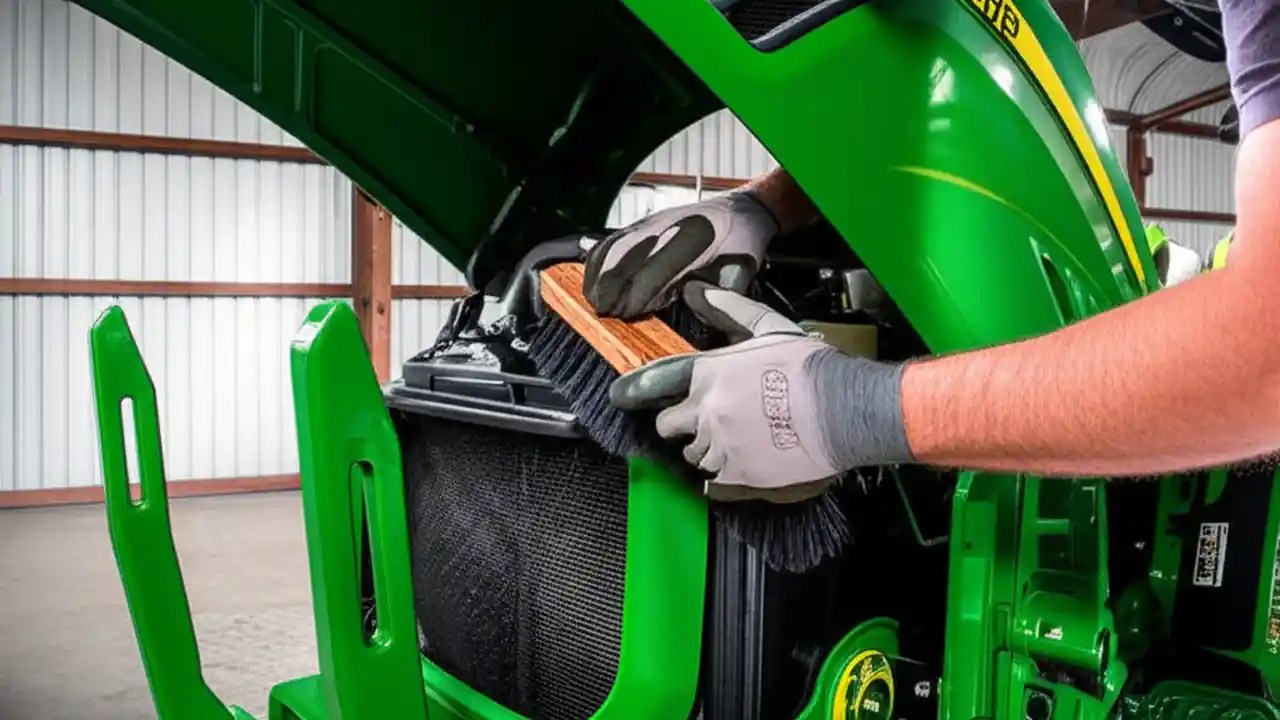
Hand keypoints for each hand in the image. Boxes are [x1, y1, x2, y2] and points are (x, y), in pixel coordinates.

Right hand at [582, 191, 778, 318]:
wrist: (740, 210)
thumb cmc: (741, 244)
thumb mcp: (740, 271)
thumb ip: (719, 294)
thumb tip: (693, 311)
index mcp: (694, 236)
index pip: (656, 266)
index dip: (638, 292)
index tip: (627, 314)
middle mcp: (667, 224)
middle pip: (626, 255)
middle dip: (611, 287)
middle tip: (602, 314)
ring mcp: (650, 222)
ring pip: (613, 246)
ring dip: (599, 276)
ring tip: (593, 303)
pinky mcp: (640, 224)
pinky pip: (610, 240)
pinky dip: (596, 262)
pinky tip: (591, 282)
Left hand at [609, 282, 913, 502]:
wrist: (843, 409)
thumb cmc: (809, 367)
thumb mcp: (768, 327)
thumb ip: (728, 309)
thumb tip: (698, 291)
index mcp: (709, 374)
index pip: (655, 382)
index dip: (632, 389)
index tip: (620, 395)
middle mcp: (706, 412)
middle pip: (666, 425)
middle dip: (676, 423)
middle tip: (698, 419)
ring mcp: (720, 447)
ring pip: (691, 455)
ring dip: (703, 448)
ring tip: (732, 439)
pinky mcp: (738, 476)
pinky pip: (712, 483)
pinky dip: (720, 477)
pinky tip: (739, 465)